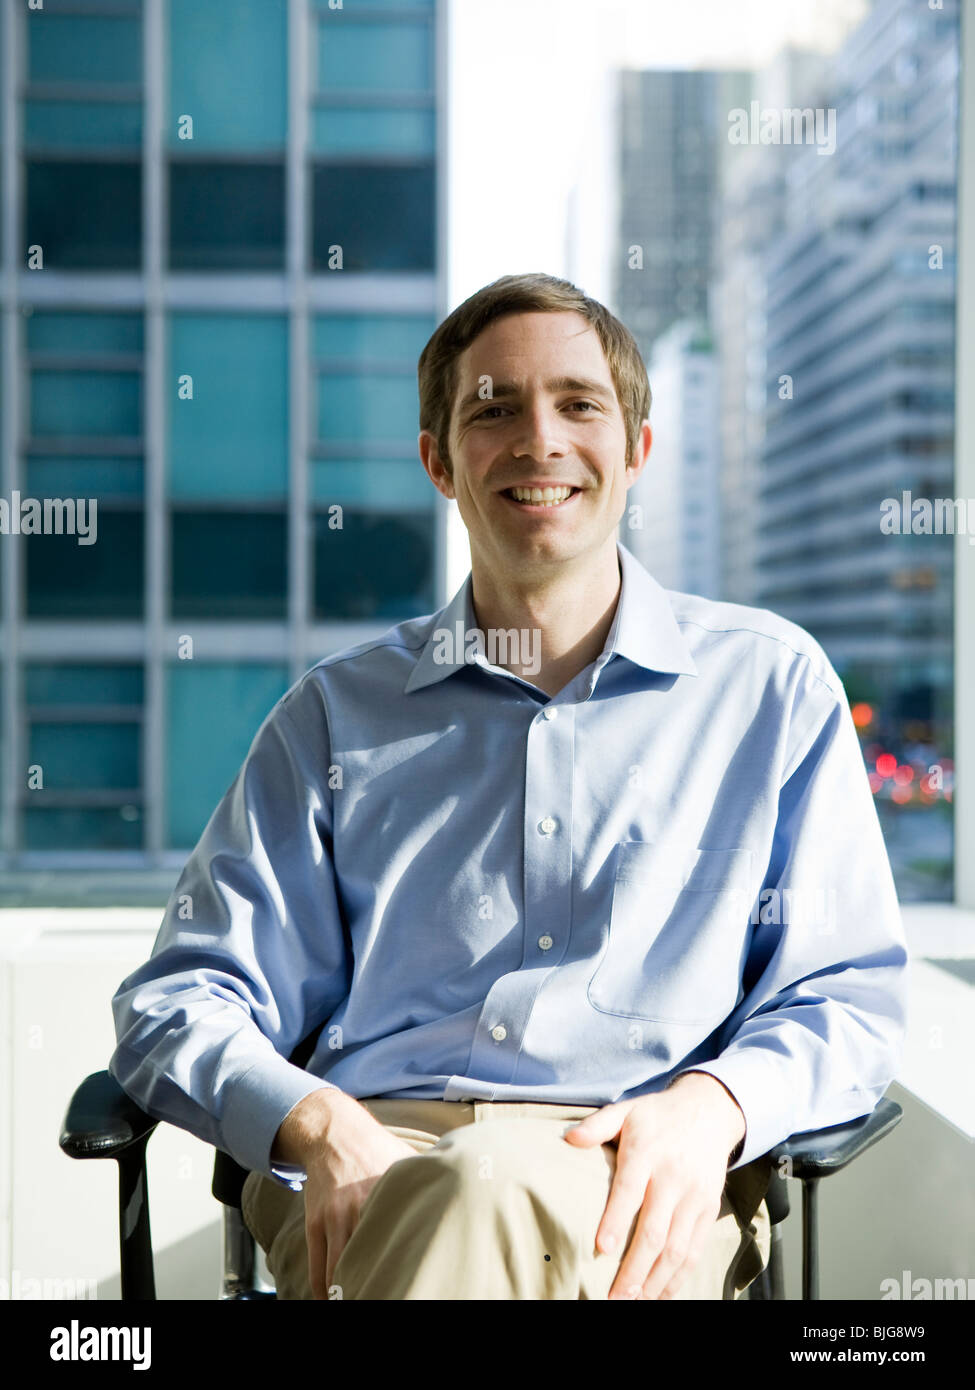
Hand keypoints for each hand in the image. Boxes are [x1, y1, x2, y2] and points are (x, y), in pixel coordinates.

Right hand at [273, 1089, 415, 1298]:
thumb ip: (430, 1181)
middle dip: (376, 1286)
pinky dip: (323, 1289)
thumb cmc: (379, 1151)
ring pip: (338, 1271)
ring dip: (347, 1293)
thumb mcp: (406, 1160)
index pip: (401, 1240)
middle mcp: (361, 1207)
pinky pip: (317, 1266)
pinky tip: (334, 1299)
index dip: (407, 1269)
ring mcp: (335, 1217)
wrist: (336, 1135)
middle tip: (386, 1297)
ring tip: (360, 1300)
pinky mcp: (315, 1223)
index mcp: (389, 1194)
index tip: (413, 1284)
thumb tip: (466, 1194)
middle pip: (369, 1260)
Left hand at [562, 1073, 744, 1299]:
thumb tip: (568, 1138)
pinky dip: (678, 1277)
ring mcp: (694, 1196)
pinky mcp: (709, 1209)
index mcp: (647, 1151)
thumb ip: (597, 1125)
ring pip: (676, 1248)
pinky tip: (660, 1294)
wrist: (709, 1110)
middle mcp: (673, 1176)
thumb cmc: (657, 1116)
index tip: (601, 1249)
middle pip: (655, 1231)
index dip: (616, 1221)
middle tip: (615, 1296)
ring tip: (634, 1301)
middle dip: (634, 1269)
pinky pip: (694, 1250)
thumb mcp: (627, 1110)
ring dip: (655, 1281)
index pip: (630, 1190)